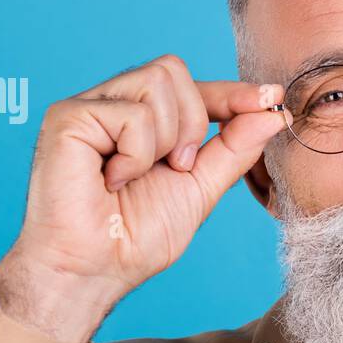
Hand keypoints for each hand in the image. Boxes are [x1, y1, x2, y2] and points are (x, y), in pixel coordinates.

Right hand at [0, 54, 284, 342]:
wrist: (94, 271)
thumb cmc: (135, 238)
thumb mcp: (201, 188)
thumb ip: (234, 148)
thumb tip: (274, 111)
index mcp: (141, 120)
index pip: (192, 87)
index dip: (232, 92)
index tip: (273, 96)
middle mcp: (113, 105)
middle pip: (175, 71)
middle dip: (193, 122)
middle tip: (178, 166)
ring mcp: (88, 107)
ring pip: (156, 81)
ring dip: (165, 139)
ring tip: (138, 175)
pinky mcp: (68, 116)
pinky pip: (131, 114)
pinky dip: (136, 155)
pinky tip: (113, 180)